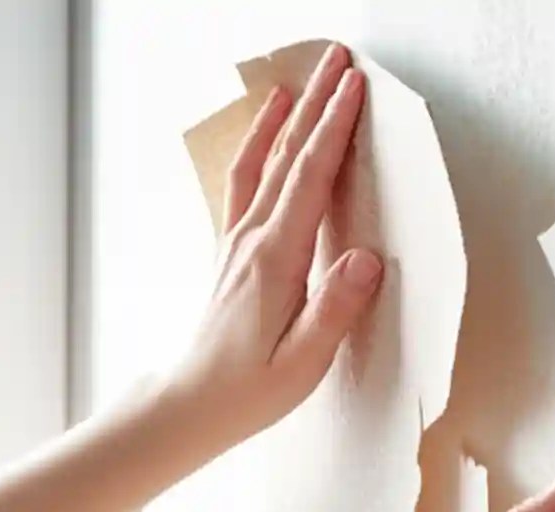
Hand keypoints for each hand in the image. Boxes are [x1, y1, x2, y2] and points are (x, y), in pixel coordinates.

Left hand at [168, 43, 378, 453]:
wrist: (190, 406)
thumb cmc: (249, 391)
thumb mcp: (301, 363)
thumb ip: (334, 309)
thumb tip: (365, 258)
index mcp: (274, 260)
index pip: (309, 180)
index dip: (334, 130)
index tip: (354, 89)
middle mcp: (251, 240)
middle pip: (286, 156)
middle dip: (316, 105)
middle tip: (337, 62)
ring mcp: (237, 242)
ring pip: (263, 164)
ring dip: (285, 119)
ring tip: (301, 83)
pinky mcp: (233, 251)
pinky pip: (245, 184)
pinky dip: (258, 149)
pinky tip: (266, 136)